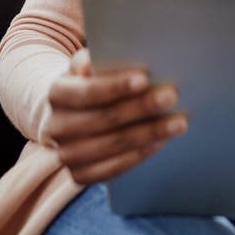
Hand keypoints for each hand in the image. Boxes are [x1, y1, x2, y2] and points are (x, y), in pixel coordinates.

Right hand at [45, 47, 188, 184]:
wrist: (78, 112)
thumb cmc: (94, 80)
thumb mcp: (90, 63)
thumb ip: (93, 59)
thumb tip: (90, 67)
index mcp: (57, 93)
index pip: (88, 91)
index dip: (116, 86)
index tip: (145, 78)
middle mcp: (56, 127)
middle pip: (105, 119)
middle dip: (141, 107)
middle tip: (171, 96)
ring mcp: (67, 154)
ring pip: (114, 145)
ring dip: (150, 132)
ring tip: (178, 122)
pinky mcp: (80, 175)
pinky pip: (114, 168)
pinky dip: (140, 154)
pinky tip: (161, 141)